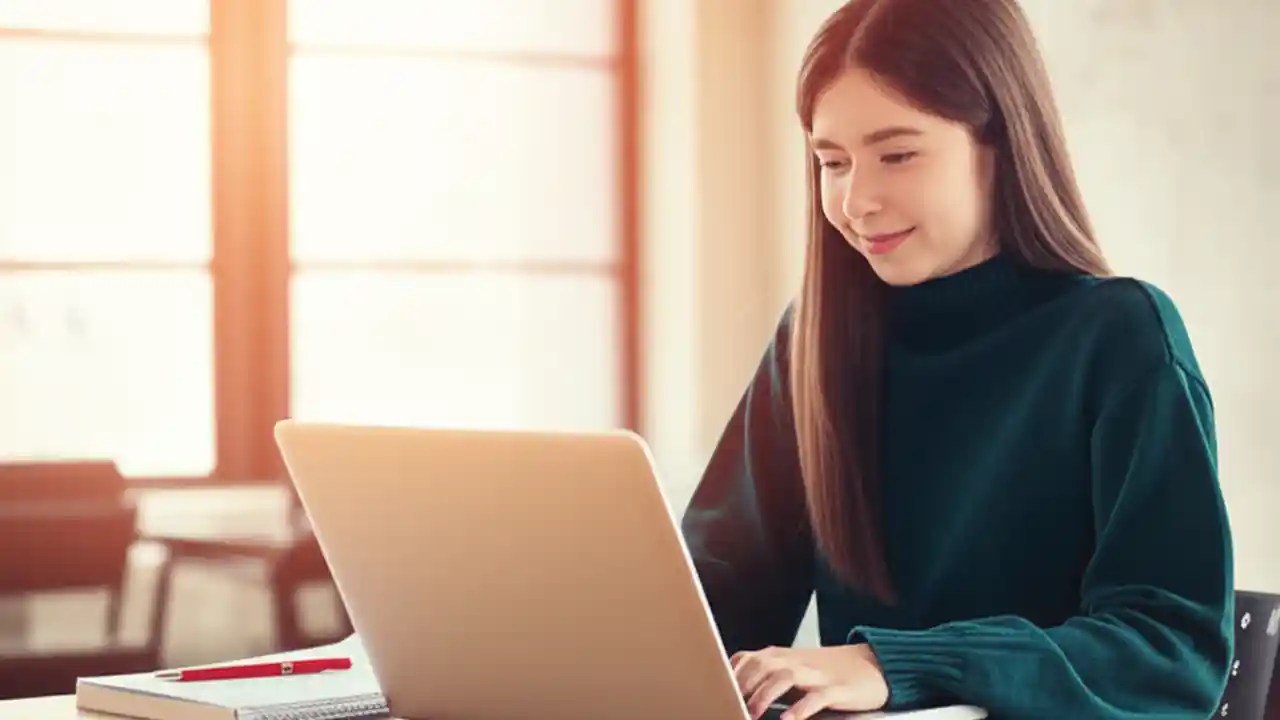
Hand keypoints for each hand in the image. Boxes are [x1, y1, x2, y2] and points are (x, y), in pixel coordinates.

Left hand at [729, 643, 888, 719]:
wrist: (873, 666)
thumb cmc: (827, 672)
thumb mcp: (794, 669)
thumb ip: (766, 675)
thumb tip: (734, 686)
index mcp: (781, 657)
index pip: (747, 659)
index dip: (729, 675)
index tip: (714, 691)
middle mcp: (795, 662)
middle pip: (761, 665)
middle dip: (741, 686)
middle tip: (728, 705)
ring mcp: (816, 675)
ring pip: (784, 677)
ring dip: (763, 695)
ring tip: (751, 714)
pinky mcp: (836, 690)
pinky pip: (816, 698)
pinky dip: (800, 708)